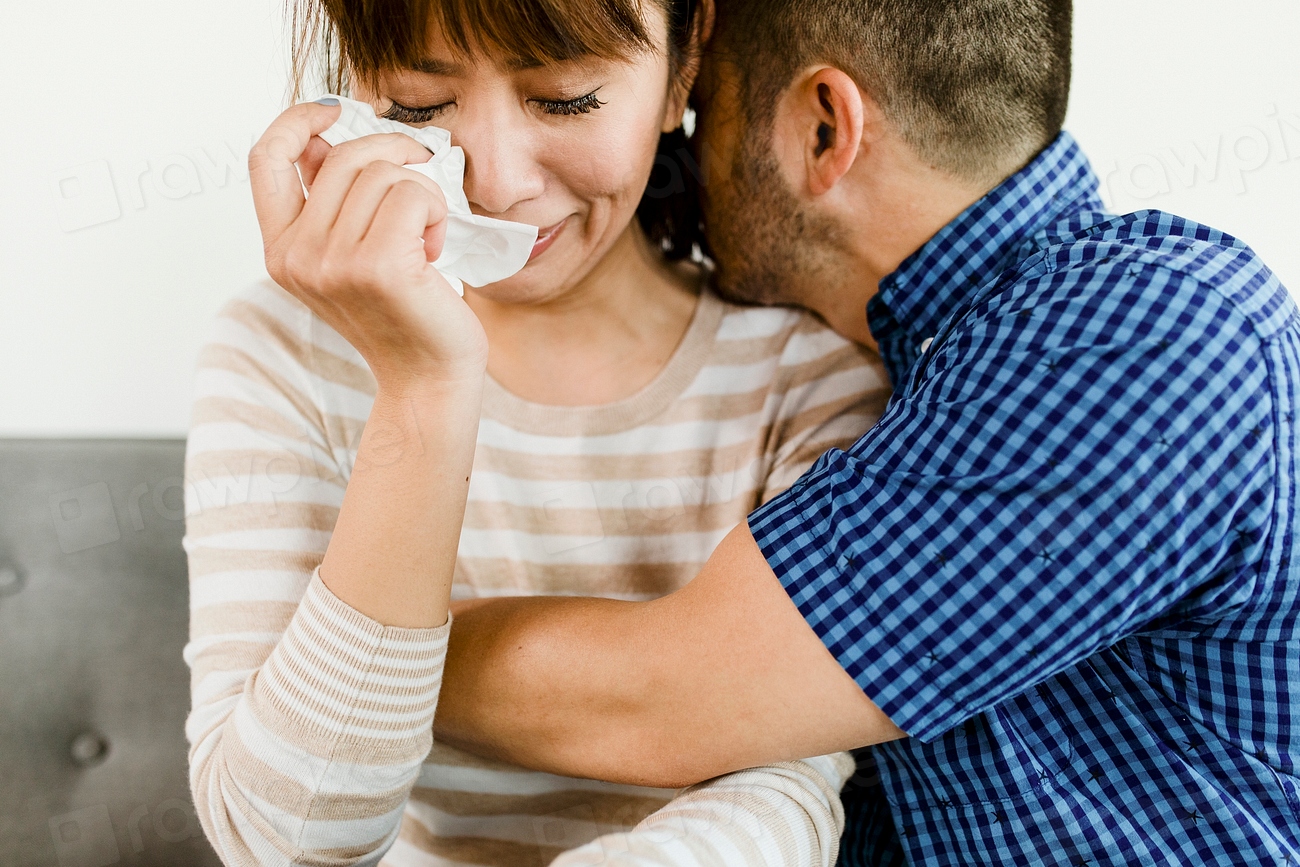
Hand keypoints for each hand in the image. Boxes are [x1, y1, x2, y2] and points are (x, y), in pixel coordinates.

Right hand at [248, 102, 487, 390]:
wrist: (428, 378)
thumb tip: (323, 136)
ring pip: (384, 173)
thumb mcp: (351, 254)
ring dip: (422, 194)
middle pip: (344, 156)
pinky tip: (435, 249)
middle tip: (423, 186)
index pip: (266, 158)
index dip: (298, 119)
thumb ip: (330, 200)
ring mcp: (333, 264)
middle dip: (394, 156)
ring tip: (425, 238)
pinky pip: (414, 194)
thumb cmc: (403, 313)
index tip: (336, 109)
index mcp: (280, 251)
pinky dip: (437, 211)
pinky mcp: (378, 267)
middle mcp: (296, 257)